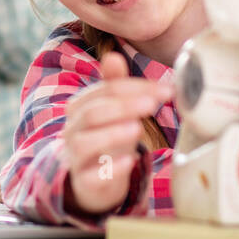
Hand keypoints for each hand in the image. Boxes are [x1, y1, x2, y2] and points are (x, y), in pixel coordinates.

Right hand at [63, 51, 171, 216]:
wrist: (92, 182)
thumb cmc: (106, 140)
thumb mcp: (112, 112)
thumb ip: (114, 85)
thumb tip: (113, 55)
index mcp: (81, 107)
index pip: (105, 90)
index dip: (135, 87)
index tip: (165, 89)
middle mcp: (73, 130)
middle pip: (93, 113)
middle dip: (124, 106)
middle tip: (153, 104)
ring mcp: (76, 157)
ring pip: (86, 143)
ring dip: (113, 133)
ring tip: (138, 128)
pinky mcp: (84, 183)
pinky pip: (91, 176)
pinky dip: (111, 168)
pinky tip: (131, 161)